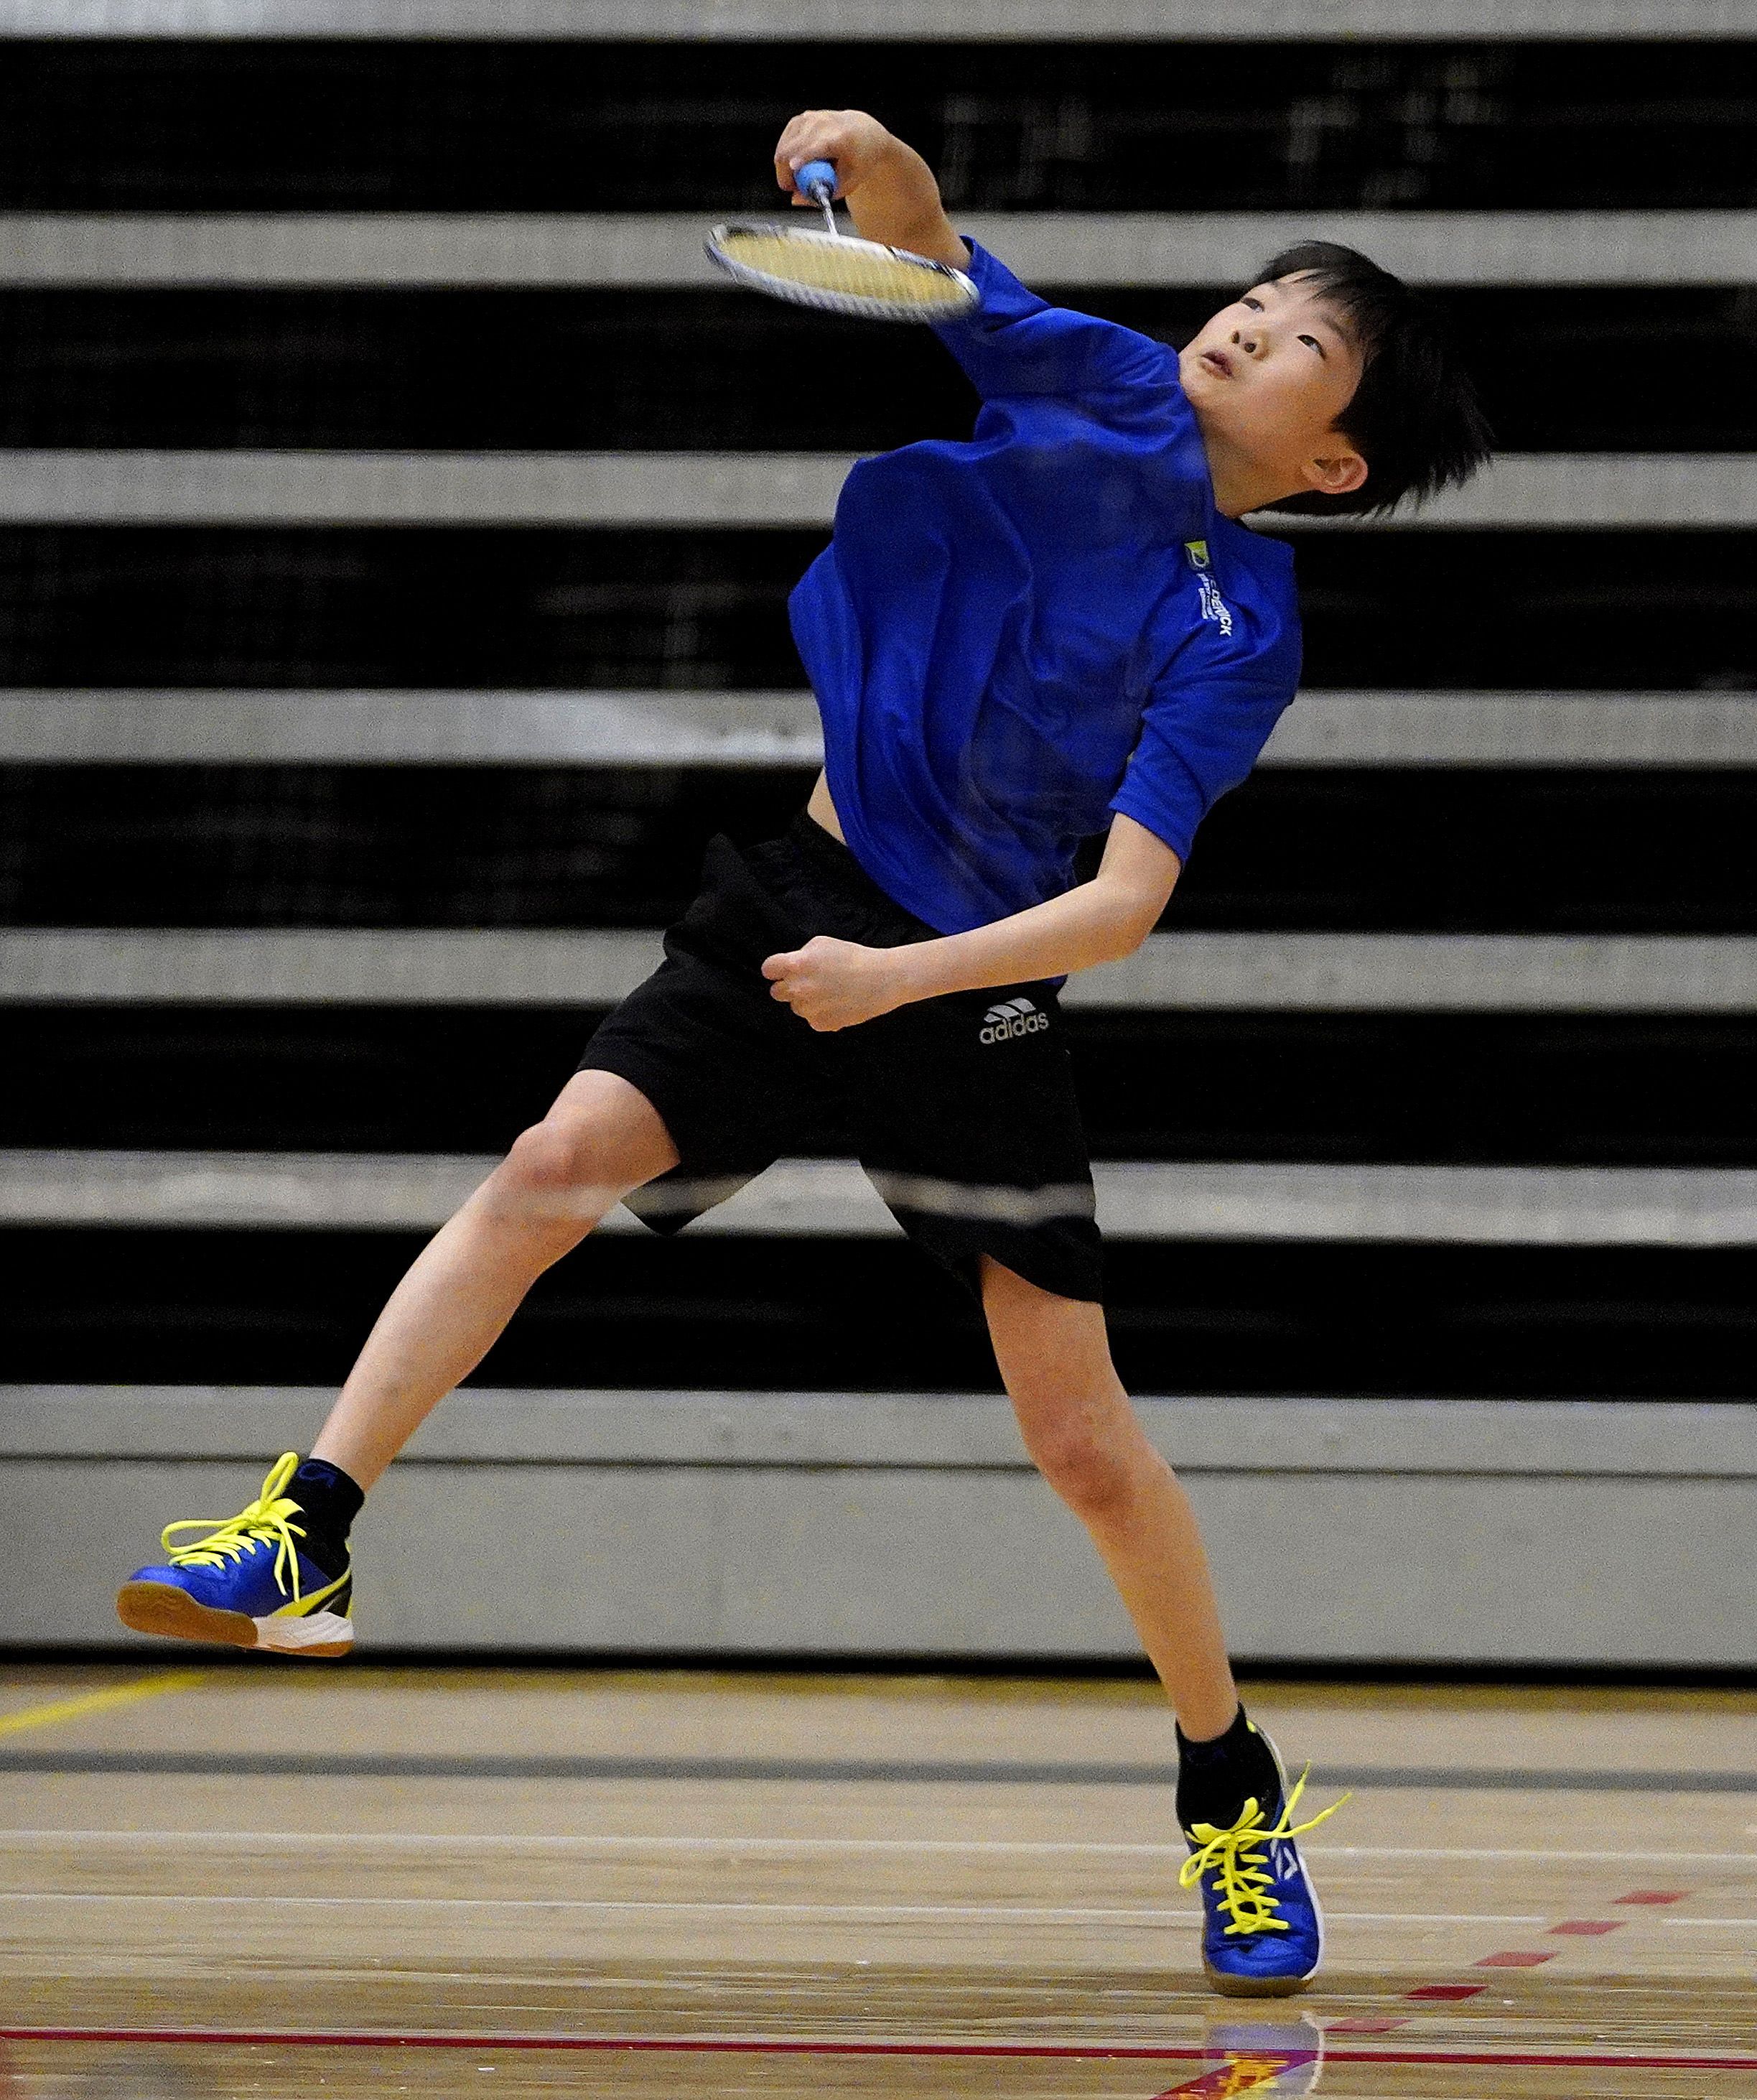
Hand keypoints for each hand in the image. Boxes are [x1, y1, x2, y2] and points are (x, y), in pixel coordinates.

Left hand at [761, 935, 903, 1031]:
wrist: (883, 980)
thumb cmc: (854, 957)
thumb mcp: (822, 943)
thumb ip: (800, 955)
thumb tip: (789, 967)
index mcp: (797, 965)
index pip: (768, 969)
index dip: (775, 969)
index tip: (782, 970)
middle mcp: (799, 989)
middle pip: (776, 992)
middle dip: (788, 986)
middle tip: (808, 982)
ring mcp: (809, 1009)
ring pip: (796, 1007)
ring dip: (807, 1001)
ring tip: (830, 992)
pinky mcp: (821, 1024)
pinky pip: (812, 1019)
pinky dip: (822, 1013)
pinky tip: (838, 1003)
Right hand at [773, 108, 906, 204]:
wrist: (863, 133)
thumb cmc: (858, 160)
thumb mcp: (848, 183)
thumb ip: (822, 194)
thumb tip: (795, 199)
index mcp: (841, 137)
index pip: (816, 147)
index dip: (802, 160)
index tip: (791, 177)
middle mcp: (824, 122)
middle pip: (794, 147)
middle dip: (786, 173)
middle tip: (791, 188)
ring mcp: (810, 118)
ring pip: (784, 146)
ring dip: (784, 166)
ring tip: (799, 177)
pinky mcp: (801, 119)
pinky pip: (785, 141)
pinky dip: (786, 155)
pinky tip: (798, 162)